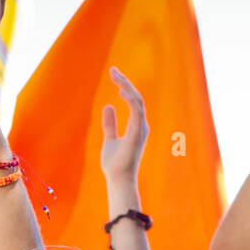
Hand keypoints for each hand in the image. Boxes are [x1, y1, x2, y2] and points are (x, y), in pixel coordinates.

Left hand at [100, 67, 149, 186]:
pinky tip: (120, 90)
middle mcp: (141, 126)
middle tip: (113, 70)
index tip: (114, 76)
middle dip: (125, 82)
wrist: (118, 180)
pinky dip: (130, 98)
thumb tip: (108, 106)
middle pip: (136, 97)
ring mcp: (141, 129)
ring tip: (114, 75)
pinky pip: (136, 110)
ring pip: (137, 100)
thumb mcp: (110, 139)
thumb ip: (110, 124)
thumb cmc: (115, 165)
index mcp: (137, 127)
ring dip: (126, 86)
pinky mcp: (137, 132)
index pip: (133, 101)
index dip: (125, 87)